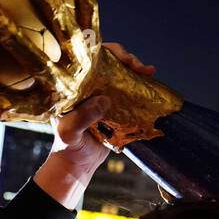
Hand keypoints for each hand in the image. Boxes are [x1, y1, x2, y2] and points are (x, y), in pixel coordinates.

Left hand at [34, 42, 153, 207]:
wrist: (78, 164)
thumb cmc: (68, 148)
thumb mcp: (70, 133)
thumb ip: (82, 118)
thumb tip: (103, 100)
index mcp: (71, 86)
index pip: (86, 58)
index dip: (105, 53)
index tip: (121, 58)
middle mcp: (85, 85)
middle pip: (107, 61)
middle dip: (125, 59)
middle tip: (140, 67)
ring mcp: (100, 93)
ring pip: (119, 73)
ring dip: (135, 70)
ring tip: (148, 72)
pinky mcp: (112, 105)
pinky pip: (127, 90)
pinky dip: (139, 85)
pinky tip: (150, 82)